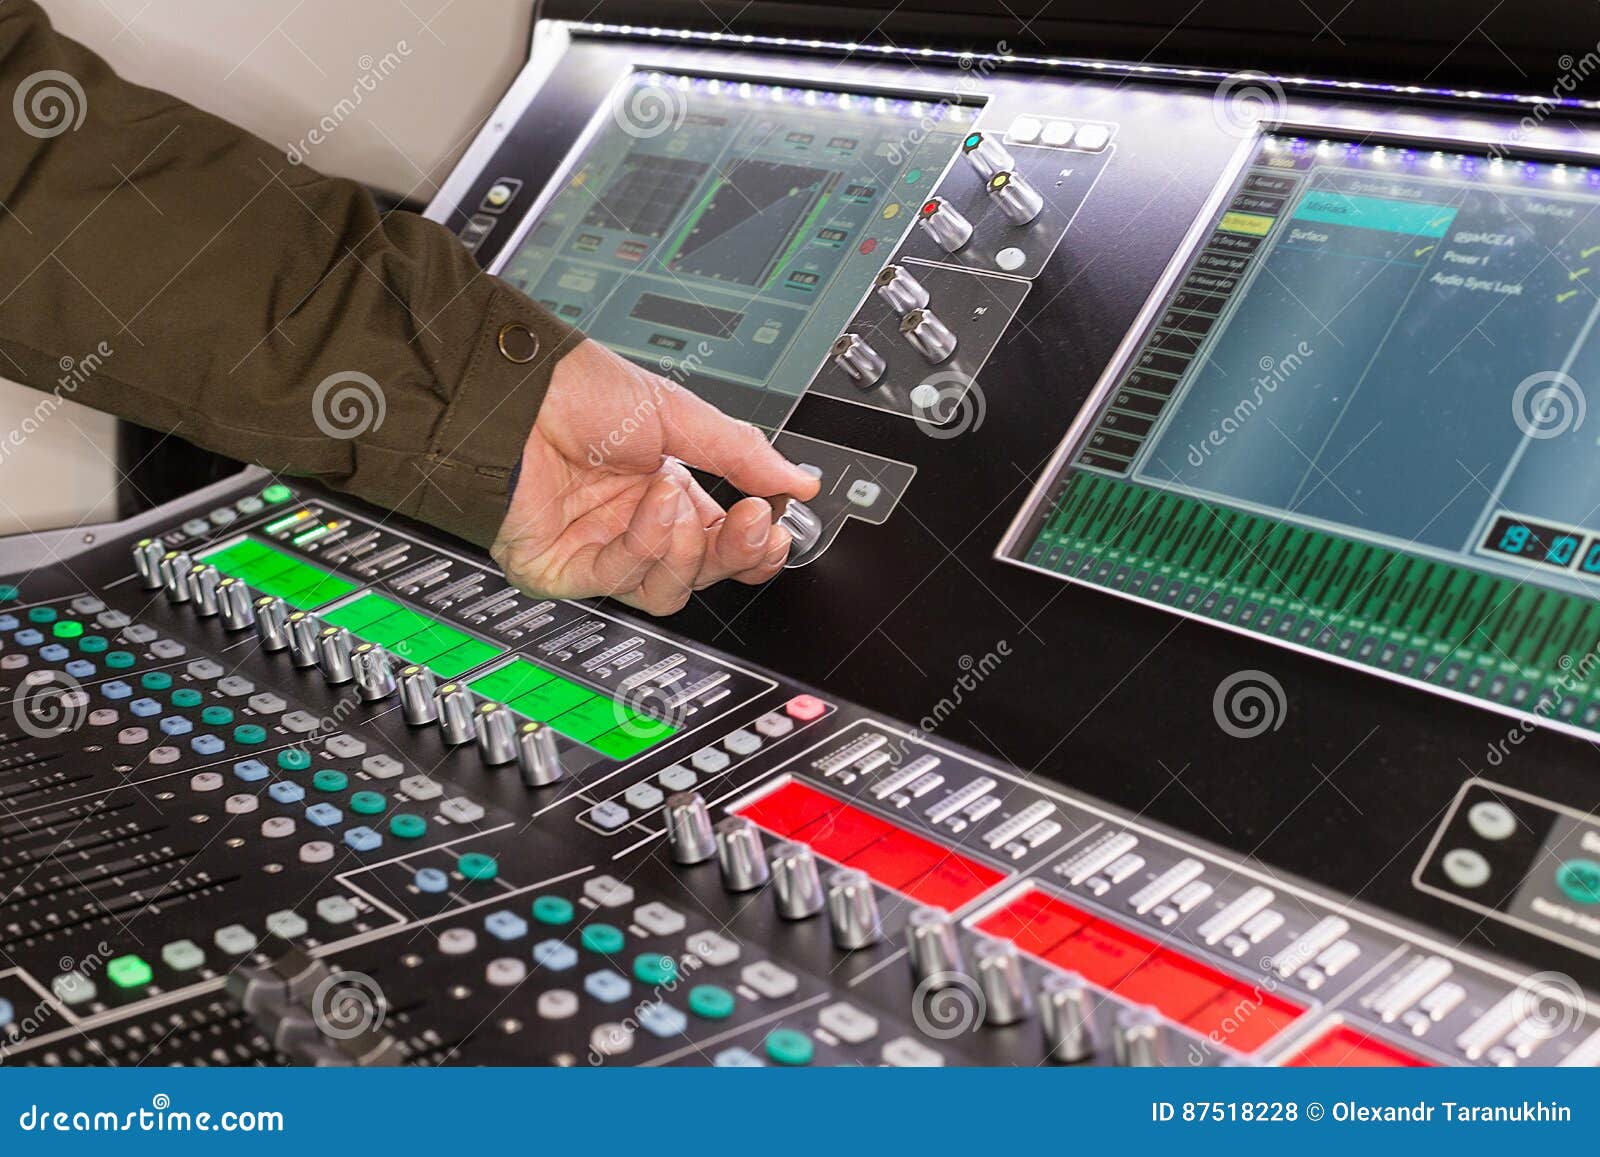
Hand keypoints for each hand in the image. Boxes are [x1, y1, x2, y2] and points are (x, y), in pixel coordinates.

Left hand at [491, 340, 820, 615]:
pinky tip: (652, 503)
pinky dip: (646, 542)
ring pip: (667, 590)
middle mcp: (633, 526)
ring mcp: (597, 550)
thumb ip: (742, 453)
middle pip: (702, 574)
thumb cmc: (574, 389)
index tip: (775, 527)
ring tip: (676, 494)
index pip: (722, 546)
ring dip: (684, 546)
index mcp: (665, 492)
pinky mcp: (562, 570)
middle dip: (735, 551)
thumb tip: (799, 483)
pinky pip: (621, 578)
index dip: (753, 547)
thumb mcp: (677, 413)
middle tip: (752, 520)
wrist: (513, 388)